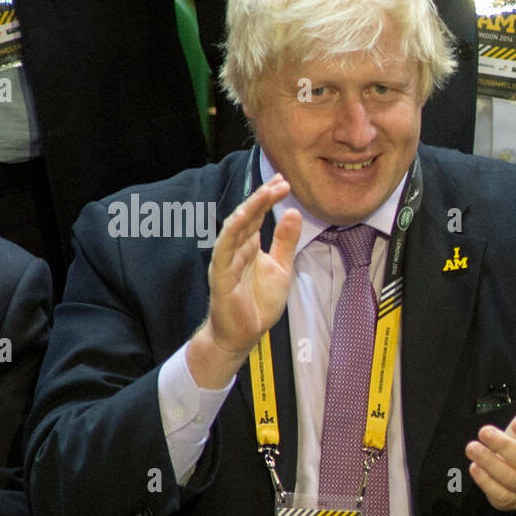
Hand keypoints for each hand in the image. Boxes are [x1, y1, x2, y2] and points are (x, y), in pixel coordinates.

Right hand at [186, 175, 299, 388]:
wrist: (245, 334)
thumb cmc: (259, 302)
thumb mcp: (281, 267)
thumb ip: (285, 242)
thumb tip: (294, 212)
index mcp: (249, 245)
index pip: (258, 215)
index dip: (269, 198)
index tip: (284, 181)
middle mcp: (236, 248)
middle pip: (247, 217)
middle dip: (262, 198)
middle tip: (280, 181)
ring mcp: (226, 261)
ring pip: (234, 229)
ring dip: (249, 210)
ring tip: (265, 193)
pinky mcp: (220, 277)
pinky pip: (223, 252)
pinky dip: (231, 235)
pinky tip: (240, 219)